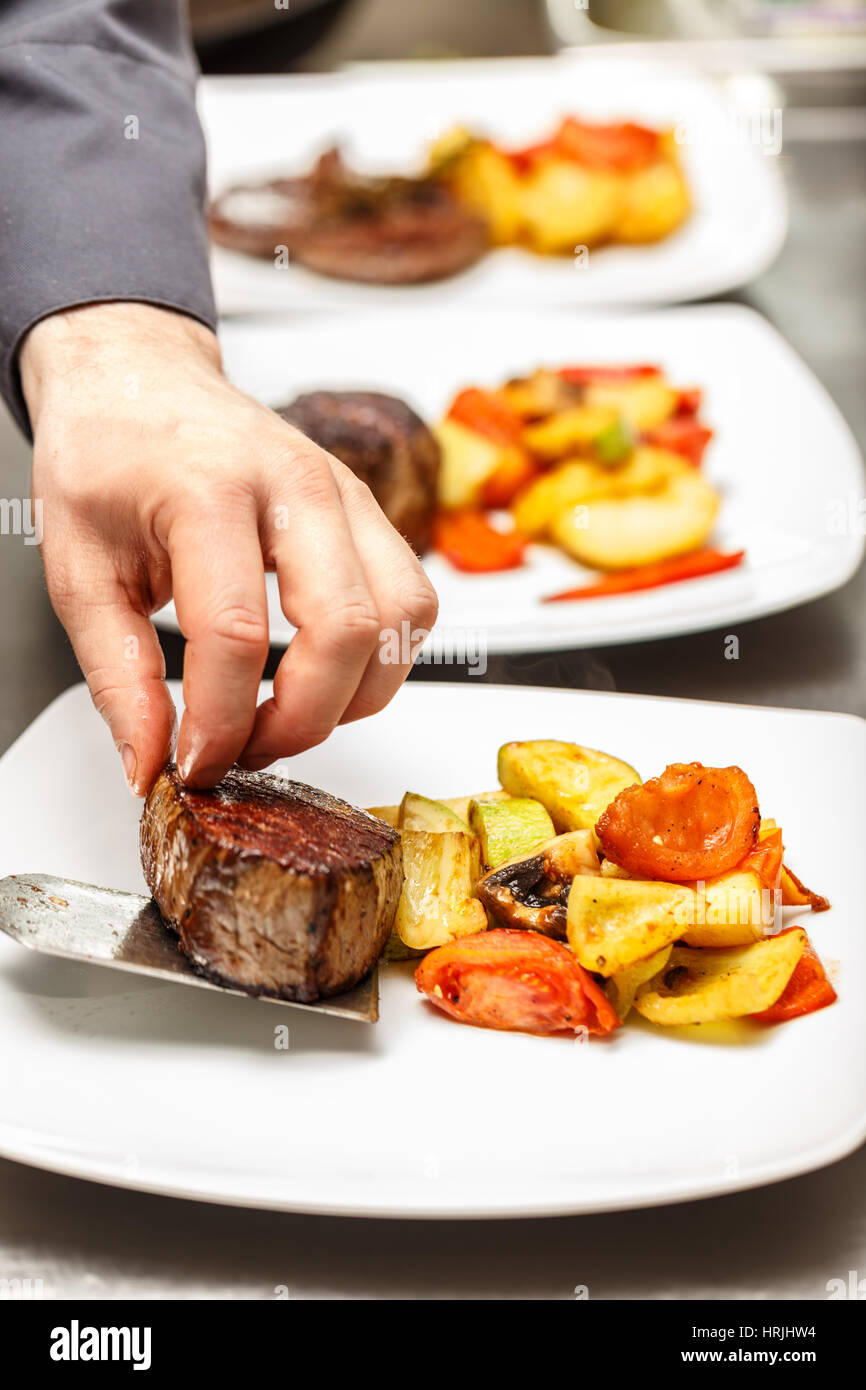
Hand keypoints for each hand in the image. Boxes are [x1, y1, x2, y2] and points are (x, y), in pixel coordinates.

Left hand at [21, 303, 437, 793]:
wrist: (138, 378)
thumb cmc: (106, 458)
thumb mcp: (78, 571)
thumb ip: (117, 675)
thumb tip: (150, 763)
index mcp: (207, 489)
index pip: (236, 634)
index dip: (221, 723)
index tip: (195, 764)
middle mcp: (294, 483)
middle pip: (345, 629)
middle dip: (301, 720)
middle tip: (246, 750)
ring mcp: (345, 492)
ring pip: (403, 619)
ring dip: (355, 696)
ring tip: (287, 716)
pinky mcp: (370, 510)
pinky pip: (413, 601)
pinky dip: (382, 659)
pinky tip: (325, 675)